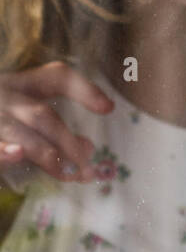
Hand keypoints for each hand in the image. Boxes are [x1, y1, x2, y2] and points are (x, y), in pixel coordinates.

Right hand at [0, 61, 113, 181]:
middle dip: (68, 142)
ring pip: (21, 134)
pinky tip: (18, 154)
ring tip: (69, 173)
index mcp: (19, 85)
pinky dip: (4, 152)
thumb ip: (54, 129)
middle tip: (89, 167)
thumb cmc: (0, 113)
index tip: (108, 108)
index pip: (56, 78)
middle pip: (42, 115)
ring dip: (47, 155)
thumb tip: (87, 149)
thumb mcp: (21, 110)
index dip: (83, 89)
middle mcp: (4, 96)